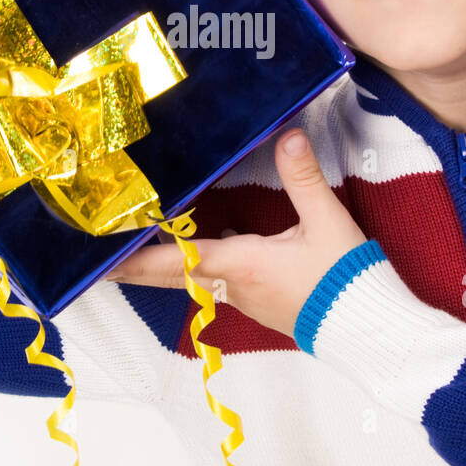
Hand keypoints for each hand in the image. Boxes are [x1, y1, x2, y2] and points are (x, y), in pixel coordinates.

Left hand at [103, 129, 368, 340]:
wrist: (367, 328)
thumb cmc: (345, 281)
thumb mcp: (325, 222)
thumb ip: (303, 178)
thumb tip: (287, 137)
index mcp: (239, 264)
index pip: (173, 259)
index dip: (133, 259)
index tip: (99, 261)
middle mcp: (233, 286)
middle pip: (171, 276)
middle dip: (133, 268)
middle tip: (100, 262)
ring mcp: (245, 299)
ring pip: (192, 280)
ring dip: (162, 267)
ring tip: (136, 253)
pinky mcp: (260, 303)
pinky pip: (216, 284)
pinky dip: (195, 269)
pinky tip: (201, 252)